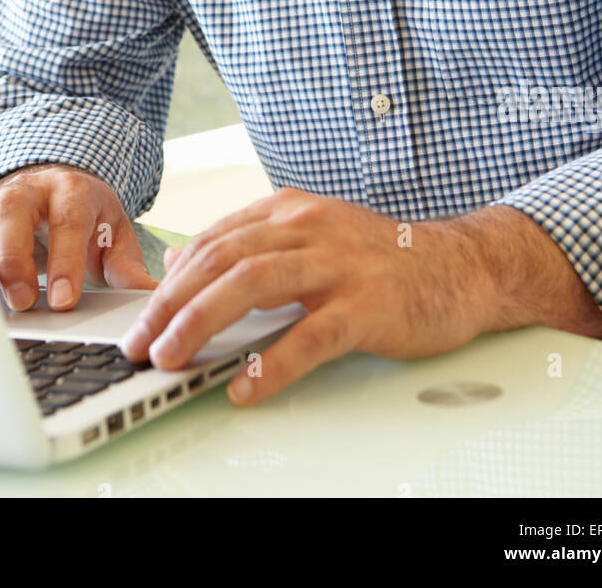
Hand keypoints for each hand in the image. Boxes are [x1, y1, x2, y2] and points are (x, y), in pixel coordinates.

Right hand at [0, 163, 157, 310]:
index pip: (69, 220)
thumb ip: (126, 266)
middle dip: (16, 260)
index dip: (66, 260)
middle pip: (14, 214)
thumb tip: (151, 296)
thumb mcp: (112, 234)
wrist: (56, 189)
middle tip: (25, 302)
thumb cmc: (86, 218)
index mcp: (73, 190)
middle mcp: (31, 190)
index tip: (65, 301)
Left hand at [118, 188, 490, 404]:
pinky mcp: (367, 305)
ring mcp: (338, 264)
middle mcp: (308, 229)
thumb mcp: (313, 238)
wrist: (461, 267)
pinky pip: (310, 336)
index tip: (141, 316)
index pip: (213, 240)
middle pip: (221, 259)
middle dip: (171, 304)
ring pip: (252, 285)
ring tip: (172, 359)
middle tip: (141, 344)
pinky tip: (245, 389)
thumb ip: (255, 248)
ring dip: (202, 324)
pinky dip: (271, 364)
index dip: (169, 280)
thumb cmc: (381, 261)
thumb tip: (185, 268)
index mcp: (290, 212)